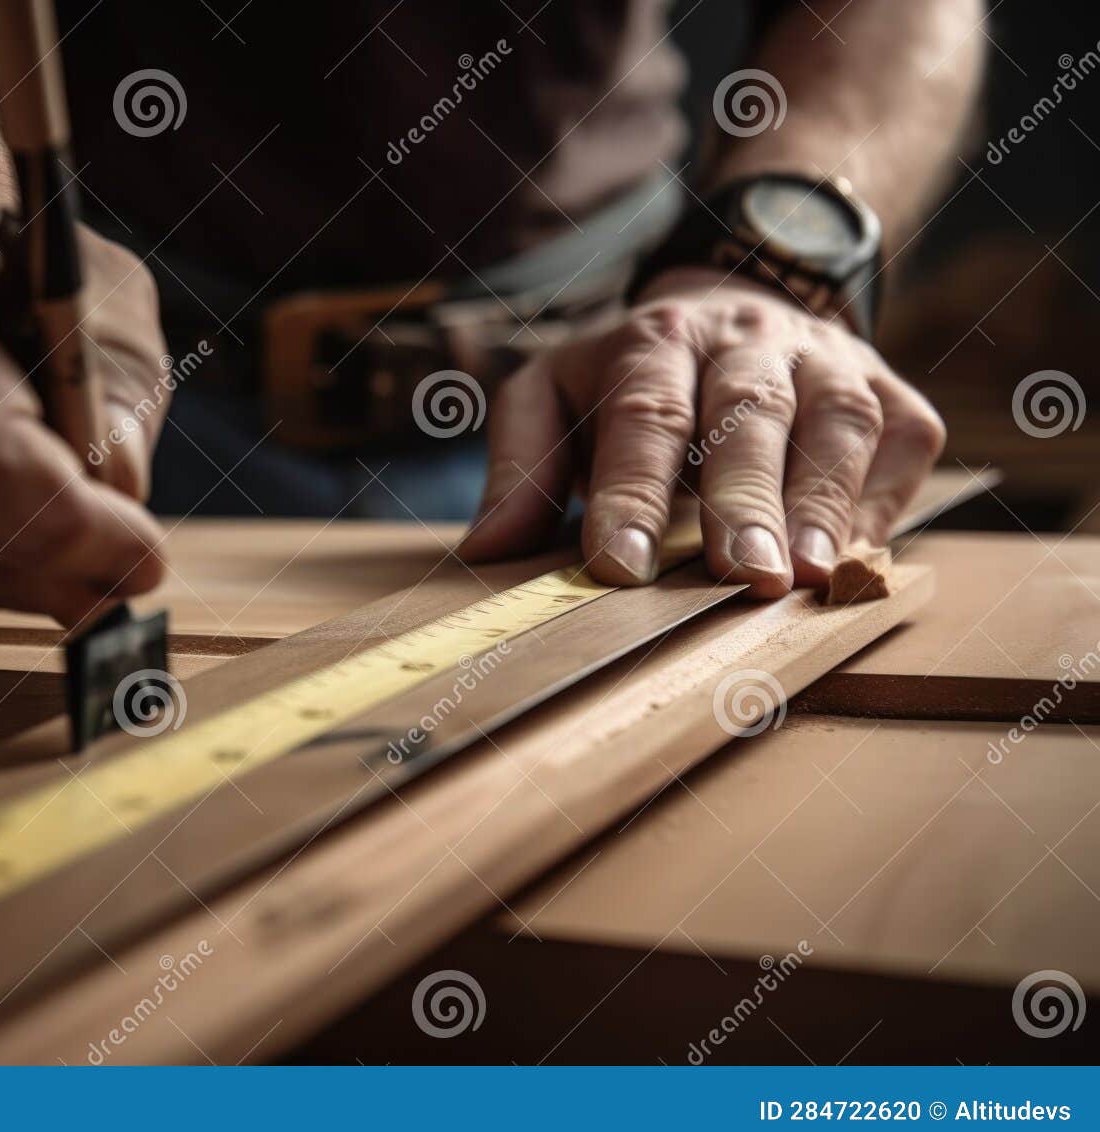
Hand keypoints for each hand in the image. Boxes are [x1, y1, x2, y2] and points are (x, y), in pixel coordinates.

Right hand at [0, 187, 172, 625]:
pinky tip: (32, 548)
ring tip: (94, 564)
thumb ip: (123, 401)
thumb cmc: (36, 281)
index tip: (146, 553)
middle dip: (56, 556)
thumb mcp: (112, 311)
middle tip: (131, 573)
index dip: (64, 520)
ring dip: (29, 576)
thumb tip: (115, 496)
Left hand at [459, 267, 945, 595]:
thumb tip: (485, 550)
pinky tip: (853, 560)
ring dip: (824, 500)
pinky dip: (881, 503)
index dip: (632, 492)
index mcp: (653, 341)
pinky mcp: (892, 394)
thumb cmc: (634, 378)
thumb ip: (521, 466)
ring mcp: (829, 361)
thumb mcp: (553, 395)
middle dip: (745, 497)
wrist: (743, 302)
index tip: (618, 567)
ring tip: (809, 576)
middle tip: (741, 575)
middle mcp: (747, 340)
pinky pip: (899, 444)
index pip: (642, 413)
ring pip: (837, 423)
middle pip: (749, 413)